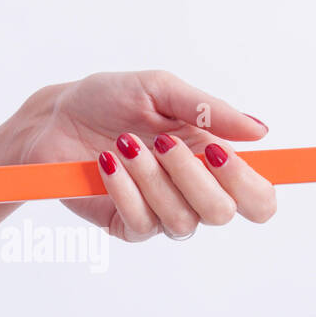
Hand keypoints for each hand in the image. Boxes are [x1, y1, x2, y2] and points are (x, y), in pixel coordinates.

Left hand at [19, 71, 277, 239]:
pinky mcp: (128, 226)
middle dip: (194, 176)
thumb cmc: (110, 99)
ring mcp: (161, 213)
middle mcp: (193, 193)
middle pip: (223, 213)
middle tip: (164, 142)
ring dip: (152, 178)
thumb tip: (260, 130)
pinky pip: (142, 223)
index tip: (220, 153)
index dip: (252, 185)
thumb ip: (210, 110)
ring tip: (123, 143)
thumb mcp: (161, 90)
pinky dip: (125, 189)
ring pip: (181, 219)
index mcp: (213, 161)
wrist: (56, 117)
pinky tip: (107, 162)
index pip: (257, 196)